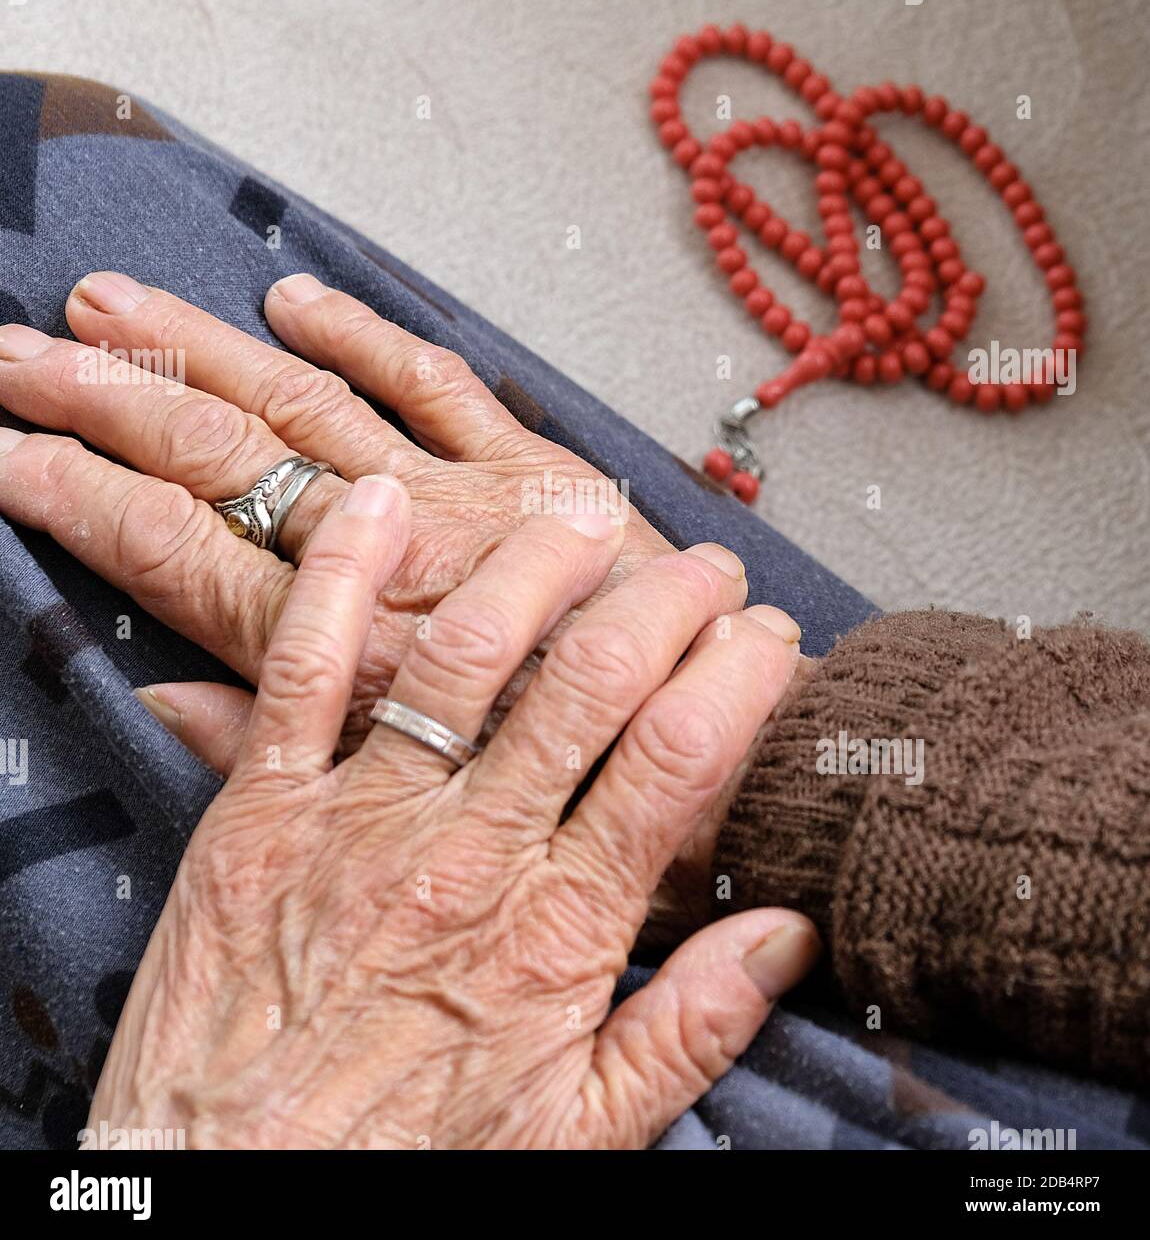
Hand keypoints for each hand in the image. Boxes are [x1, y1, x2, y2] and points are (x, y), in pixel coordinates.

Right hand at [0, 271, 668, 751]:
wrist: (727, 772)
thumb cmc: (563, 808)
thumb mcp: (414, 816)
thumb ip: (283, 751)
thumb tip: (162, 705)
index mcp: (348, 652)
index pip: (175, 550)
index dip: (74, 495)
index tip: (0, 452)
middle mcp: (391, 557)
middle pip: (217, 455)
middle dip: (104, 397)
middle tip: (12, 351)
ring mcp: (461, 500)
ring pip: (304, 403)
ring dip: (200, 347)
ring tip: (110, 302)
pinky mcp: (536, 471)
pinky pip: (436, 383)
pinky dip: (366, 335)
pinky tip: (295, 299)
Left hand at [88, 473, 816, 1147]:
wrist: (228, 1192)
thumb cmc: (402, 1160)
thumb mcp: (578, 1134)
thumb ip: (691, 1028)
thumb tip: (786, 934)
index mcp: (558, 925)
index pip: (678, 757)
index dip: (738, 675)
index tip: (769, 636)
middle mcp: (468, 850)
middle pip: (591, 683)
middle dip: (665, 602)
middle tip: (705, 565)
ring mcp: (362, 814)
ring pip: (465, 654)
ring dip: (536, 566)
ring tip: (586, 515)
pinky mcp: (264, 803)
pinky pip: (302, 667)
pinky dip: (340, 576)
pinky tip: (380, 503)